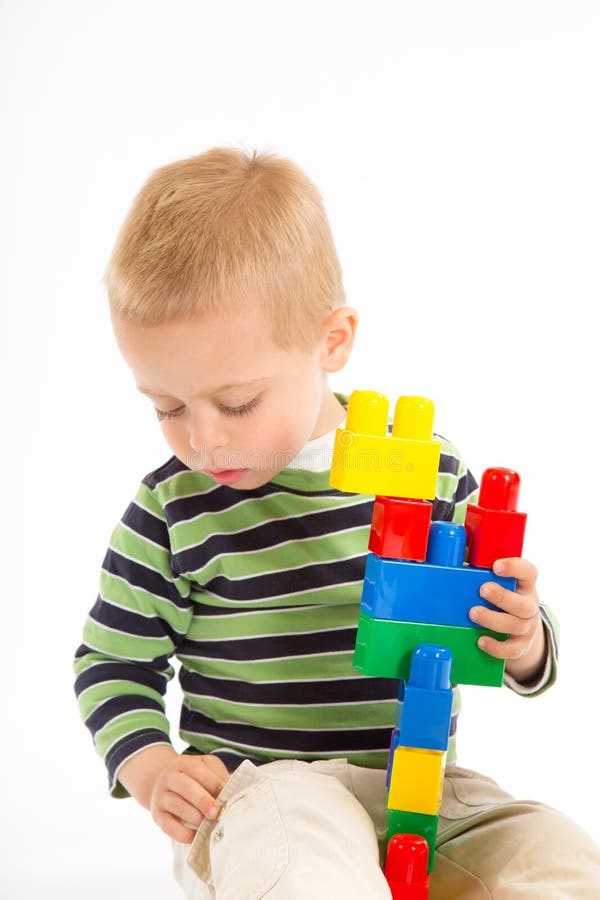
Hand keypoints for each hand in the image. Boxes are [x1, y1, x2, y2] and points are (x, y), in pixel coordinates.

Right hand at [149, 753, 229, 842]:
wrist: (158, 782)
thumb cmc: (191, 776)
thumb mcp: (203, 766)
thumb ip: (217, 775)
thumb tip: (231, 792)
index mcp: (184, 763)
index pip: (200, 771)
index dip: (215, 784)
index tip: (229, 796)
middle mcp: (170, 777)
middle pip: (186, 787)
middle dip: (203, 801)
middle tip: (217, 812)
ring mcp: (161, 796)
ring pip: (177, 806)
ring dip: (195, 817)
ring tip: (209, 825)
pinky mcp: (157, 815)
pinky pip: (169, 826)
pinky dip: (183, 834)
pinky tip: (196, 836)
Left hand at [469, 557, 545, 683]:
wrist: (520, 628)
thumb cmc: (501, 596)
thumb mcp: (498, 581)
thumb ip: (481, 568)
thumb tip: (456, 552)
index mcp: (525, 585)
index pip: (529, 572)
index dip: (515, 568)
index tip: (496, 565)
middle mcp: (530, 605)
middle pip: (524, 604)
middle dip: (502, 597)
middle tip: (482, 590)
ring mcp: (528, 627)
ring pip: (516, 625)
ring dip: (493, 619)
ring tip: (473, 613)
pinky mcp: (521, 646)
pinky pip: (512, 650)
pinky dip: (497, 647)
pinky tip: (481, 640)